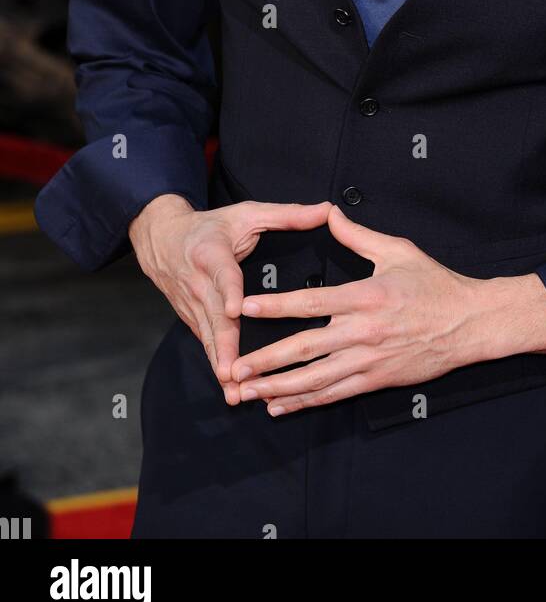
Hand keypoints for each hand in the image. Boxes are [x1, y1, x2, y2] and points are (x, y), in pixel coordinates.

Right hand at [128, 194, 331, 402]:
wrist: (163, 239)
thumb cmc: (211, 227)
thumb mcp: (247, 213)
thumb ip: (287, 215)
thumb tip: (326, 211)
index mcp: (213, 254)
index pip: (224, 275)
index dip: (229, 292)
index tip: (235, 310)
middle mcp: (200, 284)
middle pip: (214, 317)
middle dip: (224, 346)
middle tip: (233, 372)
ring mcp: (194, 305)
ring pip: (209, 337)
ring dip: (220, 363)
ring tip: (234, 390)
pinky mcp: (193, 319)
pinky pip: (207, 343)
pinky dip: (217, 364)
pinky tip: (230, 389)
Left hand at [231, 204, 511, 413]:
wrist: (469, 323)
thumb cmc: (435, 284)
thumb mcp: (398, 250)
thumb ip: (358, 236)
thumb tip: (330, 213)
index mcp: (365, 296)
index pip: (311, 301)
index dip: (275, 306)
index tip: (245, 307)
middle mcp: (363, 331)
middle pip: (305, 348)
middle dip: (266, 359)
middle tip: (235, 367)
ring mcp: (369, 360)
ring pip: (315, 378)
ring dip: (279, 387)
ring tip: (248, 391)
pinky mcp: (377, 380)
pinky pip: (335, 394)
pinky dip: (306, 401)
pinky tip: (282, 405)